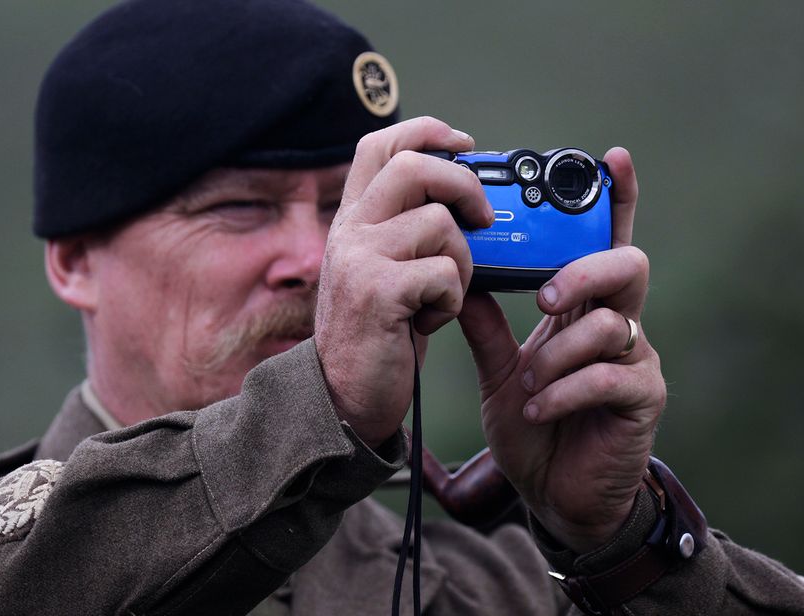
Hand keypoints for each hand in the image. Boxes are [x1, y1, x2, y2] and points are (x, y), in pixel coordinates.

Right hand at [314, 117, 492, 448]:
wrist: (343, 396)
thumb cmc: (377, 334)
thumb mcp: (383, 270)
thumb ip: (406, 230)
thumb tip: (467, 198)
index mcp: (352, 220)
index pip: (380, 146)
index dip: (426, 131)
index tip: (464, 143)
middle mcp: (350, 231)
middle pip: (414, 166)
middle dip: (464, 186)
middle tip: (483, 219)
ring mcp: (360, 258)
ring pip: (441, 225)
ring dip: (461, 264)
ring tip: (441, 297)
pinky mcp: (378, 291)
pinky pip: (445, 273)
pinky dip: (452, 301)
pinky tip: (429, 321)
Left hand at [458, 148, 667, 552]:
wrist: (553, 494)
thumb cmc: (534, 424)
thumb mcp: (498, 370)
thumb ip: (485, 323)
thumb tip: (459, 273)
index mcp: (581, 308)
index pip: (603, 244)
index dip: (615, 201)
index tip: (612, 158)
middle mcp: (615, 324)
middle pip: (627, 266)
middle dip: (586, 272)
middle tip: (548, 298)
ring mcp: (634, 361)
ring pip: (612, 324)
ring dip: (558, 353)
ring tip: (528, 384)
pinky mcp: (641, 399)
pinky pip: (608, 377)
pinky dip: (564, 390)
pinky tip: (538, 409)